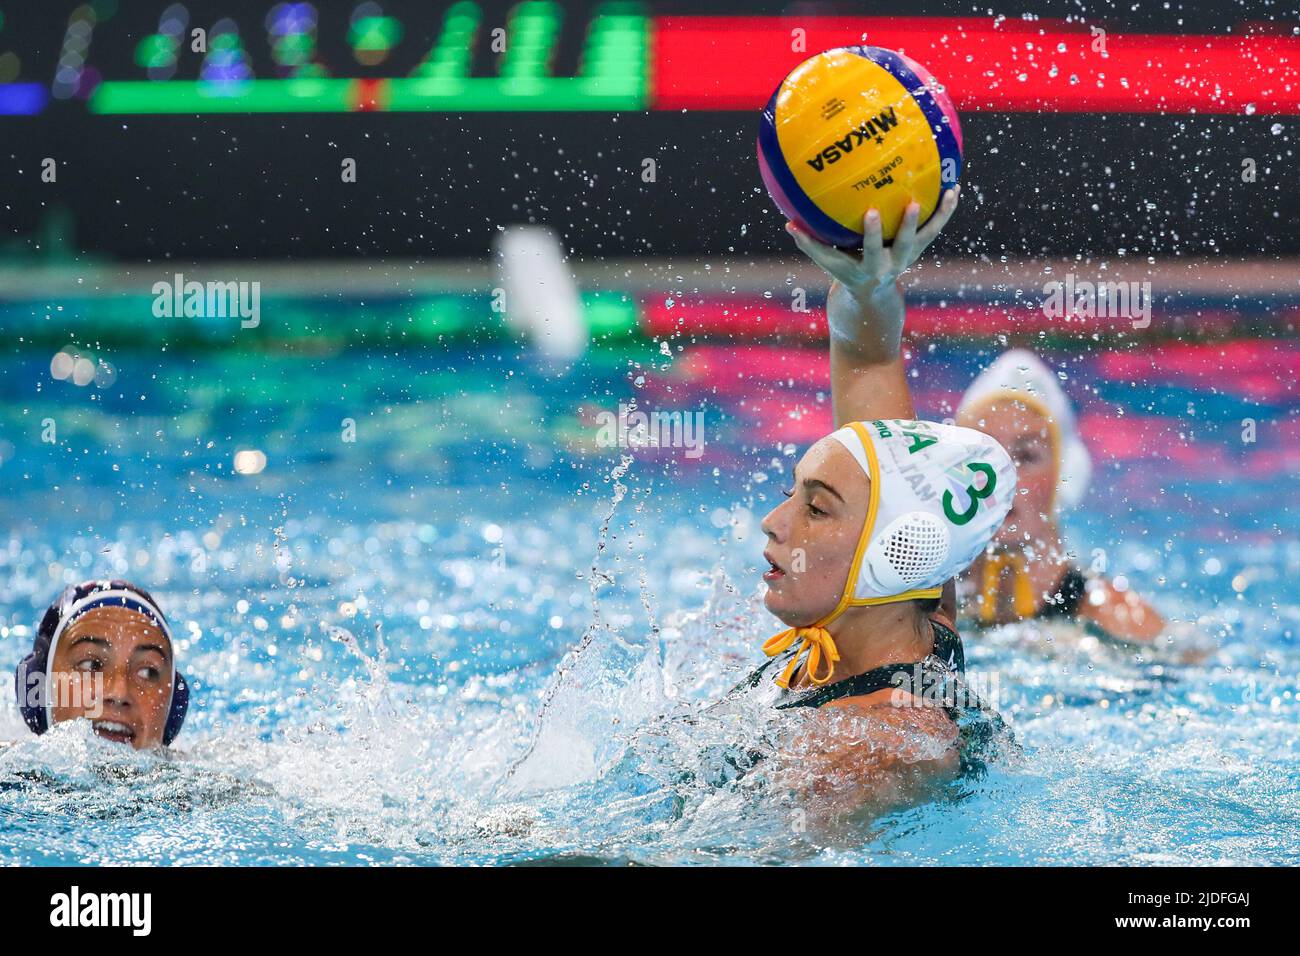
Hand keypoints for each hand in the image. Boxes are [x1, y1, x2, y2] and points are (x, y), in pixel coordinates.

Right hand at [785, 186, 960, 304]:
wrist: (872, 294)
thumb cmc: (845, 270)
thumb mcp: (828, 261)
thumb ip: (809, 244)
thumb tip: (787, 224)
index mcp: (868, 268)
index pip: (868, 251)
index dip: (873, 233)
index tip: (870, 211)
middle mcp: (891, 265)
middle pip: (902, 246)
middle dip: (903, 228)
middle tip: (904, 205)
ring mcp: (908, 256)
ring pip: (926, 237)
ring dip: (937, 216)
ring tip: (949, 192)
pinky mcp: (919, 248)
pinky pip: (935, 227)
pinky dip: (945, 209)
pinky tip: (954, 187)